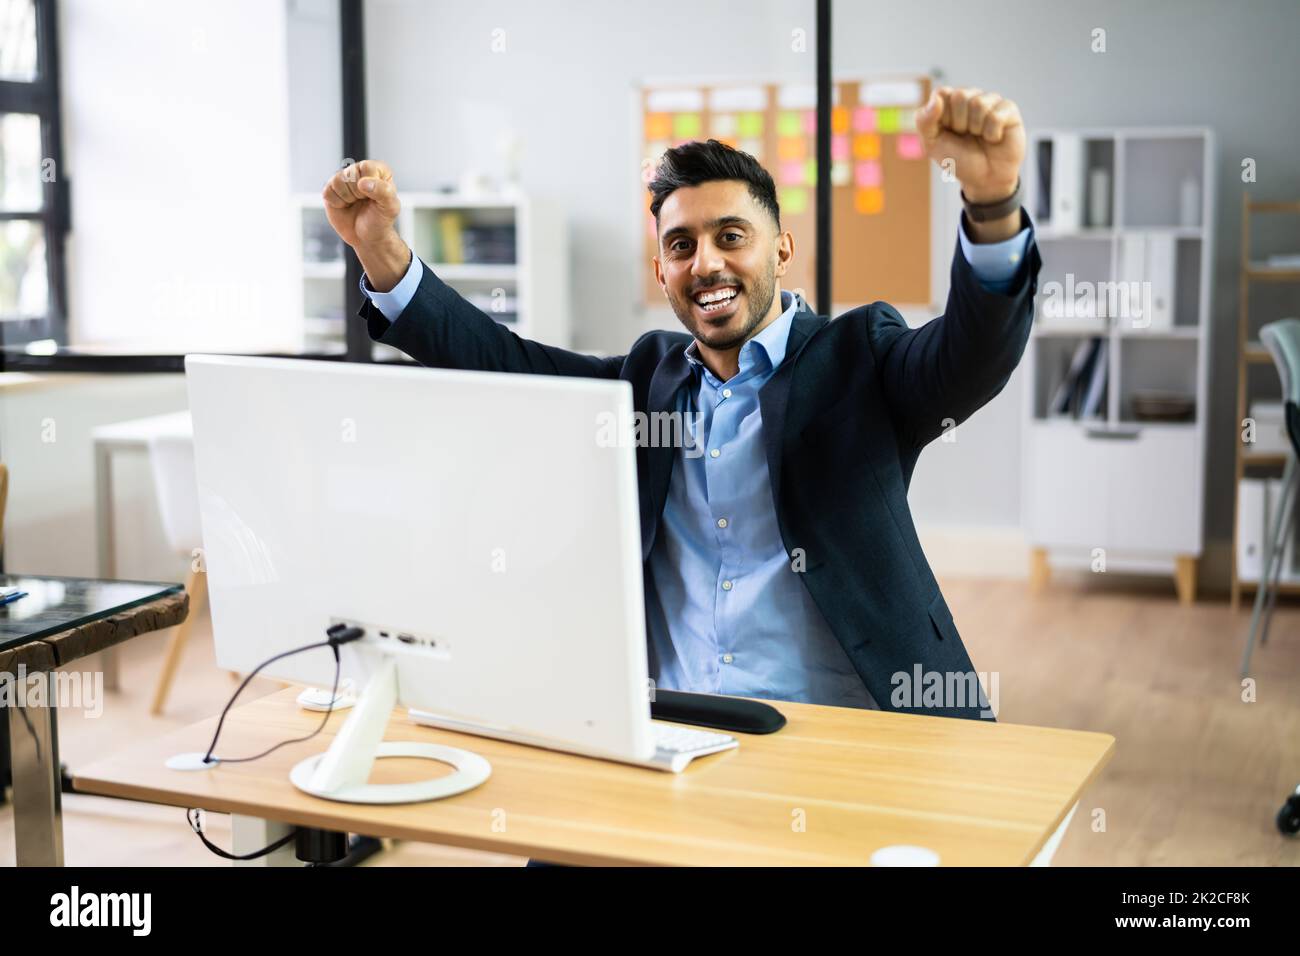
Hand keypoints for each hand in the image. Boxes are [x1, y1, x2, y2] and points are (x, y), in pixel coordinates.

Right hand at [322, 159, 400, 249]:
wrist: (366, 237)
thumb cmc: (380, 219)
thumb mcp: (390, 207)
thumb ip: (383, 191)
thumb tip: (363, 182)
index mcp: (378, 169)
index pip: (367, 167)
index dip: (369, 185)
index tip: (374, 197)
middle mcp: (359, 170)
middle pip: (349, 173)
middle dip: (357, 193)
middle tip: (364, 202)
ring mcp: (343, 178)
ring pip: (337, 181)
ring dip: (346, 198)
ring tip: (354, 203)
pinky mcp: (330, 188)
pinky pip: (328, 191)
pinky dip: (336, 203)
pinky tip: (345, 206)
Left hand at [915, 87, 1023, 202]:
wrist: (984, 179)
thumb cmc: (958, 159)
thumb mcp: (932, 145)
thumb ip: (924, 121)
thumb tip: (937, 97)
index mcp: (950, 102)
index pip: (942, 93)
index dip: (943, 116)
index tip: (948, 131)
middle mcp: (971, 97)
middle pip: (960, 95)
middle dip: (959, 123)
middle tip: (965, 135)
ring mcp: (991, 101)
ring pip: (978, 104)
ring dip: (976, 129)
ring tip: (980, 137)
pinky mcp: (1009, 109)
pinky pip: (996, 115)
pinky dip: (992, 134)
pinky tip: (994, 138)